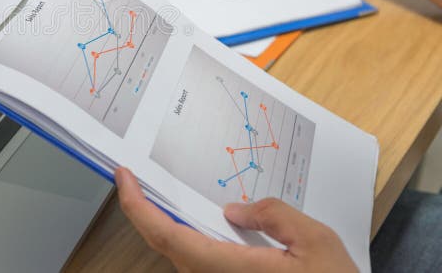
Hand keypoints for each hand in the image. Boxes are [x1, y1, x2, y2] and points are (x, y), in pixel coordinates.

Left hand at [115, 167, 356, 272]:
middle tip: (133, 179)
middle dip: (143, 210)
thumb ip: (275, 215)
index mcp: (230, 268)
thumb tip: (234, 210)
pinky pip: (197, 262)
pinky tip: (195, 221)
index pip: (168, 235)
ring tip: (157, 193)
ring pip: (180, 255)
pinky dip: (185, 238)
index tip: (123, 178)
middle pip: (166, 244)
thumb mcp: (317, 241)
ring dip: (163, 224)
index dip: (137, 206)